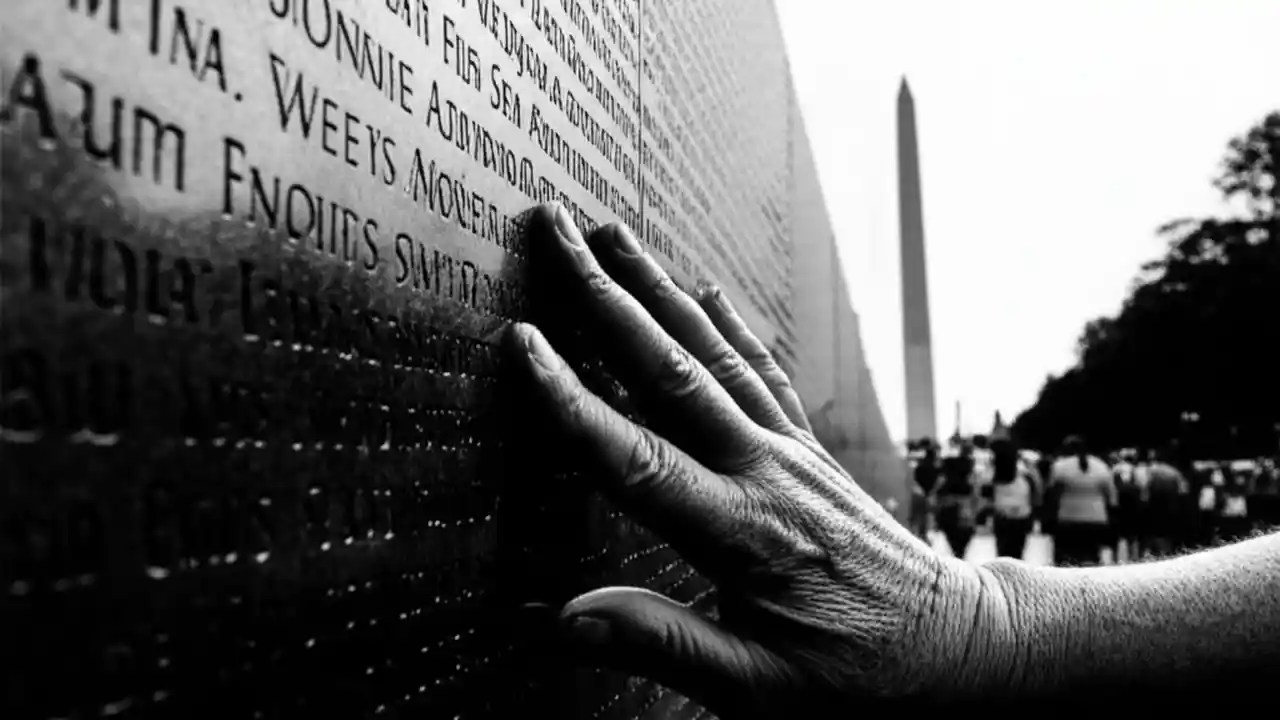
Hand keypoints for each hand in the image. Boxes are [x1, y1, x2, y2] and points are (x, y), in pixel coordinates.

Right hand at [509, 205, 1013, 715]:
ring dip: (660, 289)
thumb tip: (564, 621)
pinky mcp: (815, 454)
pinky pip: (768, 375)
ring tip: (613, 235)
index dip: (571, 399)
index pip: (636, 456)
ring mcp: (795, 455)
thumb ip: (663, 644)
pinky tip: (708, 289)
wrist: (965, 652)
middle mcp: (767, 476)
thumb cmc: (863, 685)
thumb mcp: (760, 694)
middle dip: (607, 297)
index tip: (524, 338)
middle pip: (672, 372)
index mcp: (743, 536)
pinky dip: (736, 327)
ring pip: (716, 356)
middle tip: (558, 233)